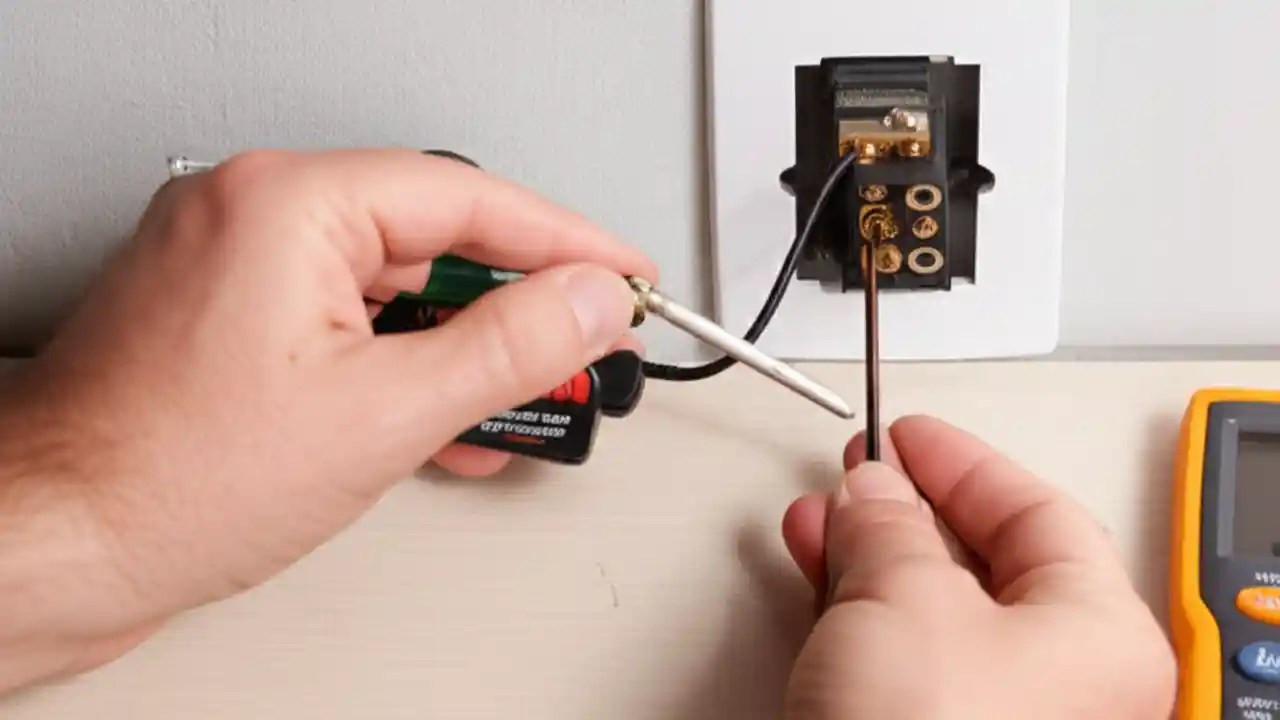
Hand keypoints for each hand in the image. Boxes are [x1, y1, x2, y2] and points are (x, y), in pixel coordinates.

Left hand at [0, 149, 654, 691]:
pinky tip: (449, 416)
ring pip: (393, 288)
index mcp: (286, 204)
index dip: (568, 244)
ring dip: (462, 350)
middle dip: (515, 308)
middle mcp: (252, 214)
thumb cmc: (169, 481)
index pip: (470, 199)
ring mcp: (235, 265)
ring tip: (524, 402)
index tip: (627, 276)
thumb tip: (589, 303)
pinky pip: (347, 321)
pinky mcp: (229, 318)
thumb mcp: (382, 414)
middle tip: (585, 347)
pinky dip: (404, 366)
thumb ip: (507, 348)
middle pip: (432, 240)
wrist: (53, 550)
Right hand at [780, 415, 1174, 718]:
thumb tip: (875, 489)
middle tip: (864, 471)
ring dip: (871, 554)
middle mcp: (1062, 685)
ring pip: (935, 610)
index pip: (1041, 514)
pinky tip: (818, 578)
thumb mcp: (905, 596)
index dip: (964, 462)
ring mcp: (996, 719)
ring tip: (820, 518)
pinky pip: (904, 656)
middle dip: (909, 508)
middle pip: (986, 562)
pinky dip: (857, 609)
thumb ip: (890, 523)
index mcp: (1100, 638)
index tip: (908, 434)